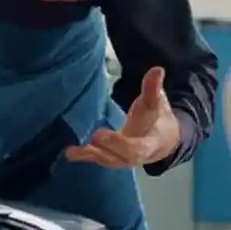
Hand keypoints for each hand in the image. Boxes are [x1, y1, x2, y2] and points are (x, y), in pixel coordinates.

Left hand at [64, 67, 180, 168]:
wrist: (161, 140)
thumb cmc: (155, 118)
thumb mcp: (155, 103)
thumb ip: (153, 89)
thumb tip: (157, 69)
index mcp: (148, 144)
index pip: (137, 147)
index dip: (121, 143)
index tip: (103, 134)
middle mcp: (134, 156)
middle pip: (121, 156)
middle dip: (107, 148)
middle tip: (94, 137)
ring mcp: (121, 159)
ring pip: (107, 160)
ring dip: (90, 155)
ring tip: (72, 151)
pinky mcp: (109, 157)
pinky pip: (96, 159)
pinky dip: (82, 157)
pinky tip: (68, 153)